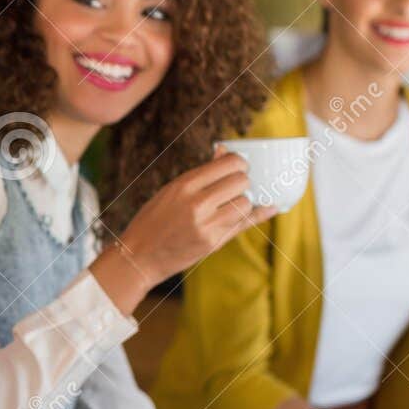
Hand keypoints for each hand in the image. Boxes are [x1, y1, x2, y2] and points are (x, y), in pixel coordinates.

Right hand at [91, 150, 275, 312]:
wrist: (138, 257)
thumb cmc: (152, 221)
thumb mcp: (169, 192)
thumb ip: (199, 175)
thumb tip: (223, 152)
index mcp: (183, 185)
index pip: (227, 163)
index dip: (238, 162)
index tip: (237, 166)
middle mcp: (197, 203)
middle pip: (240, 182)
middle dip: (242, 182)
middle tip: (236, 186)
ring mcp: (207, 225)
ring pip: (245, 202)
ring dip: (243, 201)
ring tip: (232, 204)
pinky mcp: (213, 243)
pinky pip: (244, 223)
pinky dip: (258, 214)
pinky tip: (271, 207)